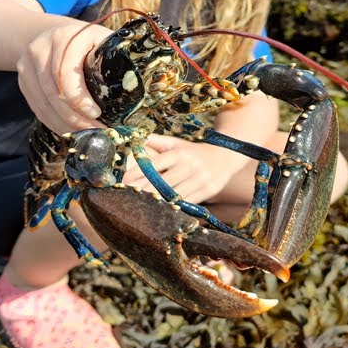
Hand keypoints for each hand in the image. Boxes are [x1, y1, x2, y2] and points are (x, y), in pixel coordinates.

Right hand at [16, 20, 111, 133]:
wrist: (54, 33)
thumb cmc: (90, 43)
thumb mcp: (104, 44)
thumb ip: (118, 60)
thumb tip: (147, 88)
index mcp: (68, 35)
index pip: (66, 70)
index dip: (79, 96)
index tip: (96, 114)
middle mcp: (43, 45)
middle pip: (53, 90)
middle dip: (74, 116)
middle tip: (94, 132)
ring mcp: (28, 61)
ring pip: (42, 101)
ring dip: (63, 123)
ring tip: (84, 135)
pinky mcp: (23, 77)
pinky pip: (36, 105)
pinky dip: (52, 121)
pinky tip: (68, 129)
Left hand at [121, 135, 244, 204]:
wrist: (225, 157)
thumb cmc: (194, 152)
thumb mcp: (177, 144)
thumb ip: (157, 141)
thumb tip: (137, 136)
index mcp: (179, 153)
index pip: (154, 164)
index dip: (136, 174)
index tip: (122, 182)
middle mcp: (189, 165)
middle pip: (161, 183)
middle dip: (143, 192)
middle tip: (126, 198)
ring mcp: (200, 178)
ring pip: (174, 195)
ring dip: (156, 202)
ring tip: (140, 207)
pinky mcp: (208, 190)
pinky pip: (187, 202)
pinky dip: (173, 207)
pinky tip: (160, 211)